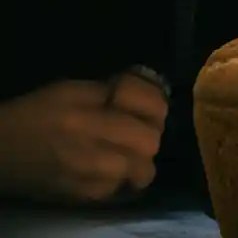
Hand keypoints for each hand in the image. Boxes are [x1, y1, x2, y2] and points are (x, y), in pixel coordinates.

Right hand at [0, 75, 168, 203]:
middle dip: (150, 133)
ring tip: (127, 150)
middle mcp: (92, 151)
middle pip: (150, 144)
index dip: (154, 106)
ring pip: (142, 171)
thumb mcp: (69, 89)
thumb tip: (141, 94)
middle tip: (139, 128)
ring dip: (140, 159)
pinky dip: (121, 177)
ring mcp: (89, 179)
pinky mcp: (83, 197)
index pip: (149, 114)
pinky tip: (109, 166)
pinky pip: (120, 188)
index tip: (143, 105)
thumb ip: (109, 91)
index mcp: (88, 118)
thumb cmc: (34, 113)